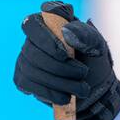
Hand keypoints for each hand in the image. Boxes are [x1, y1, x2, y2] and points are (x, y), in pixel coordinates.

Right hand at [14, 1, 119, 119]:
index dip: (46, 40)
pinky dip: (49, 93)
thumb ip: (85, 34)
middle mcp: (32, 38)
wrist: (93, 86)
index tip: (65, 54)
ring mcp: (25, 58)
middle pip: (33, 51)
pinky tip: (64, 97)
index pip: (33, 24)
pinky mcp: (23, 78)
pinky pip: (28, 84)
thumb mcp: (96, 44)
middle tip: (83, 74)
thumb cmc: (93, 59)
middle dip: (60, 67)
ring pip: (31, 70)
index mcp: (48, 22)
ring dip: (59, 82)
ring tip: (81, 89)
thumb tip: (67, 32)